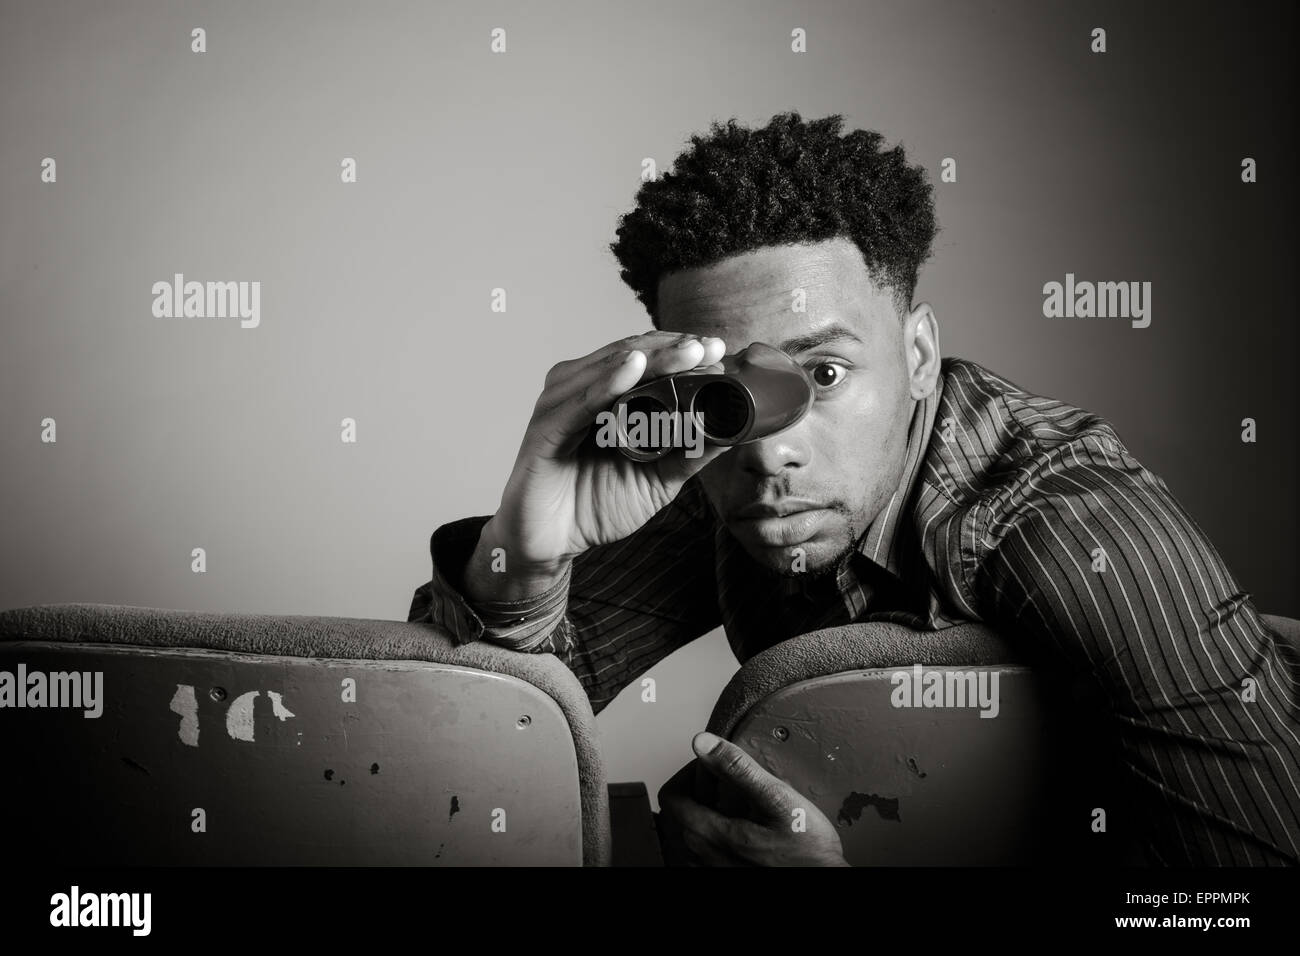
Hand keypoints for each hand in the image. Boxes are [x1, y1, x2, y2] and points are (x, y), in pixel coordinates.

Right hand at [467, 332, 732, 600]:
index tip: (720, 350)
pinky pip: (579, 401)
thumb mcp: (657, 480)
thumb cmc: (594, 505)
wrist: (549, 544)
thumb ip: (689, 453)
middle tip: (711, 347)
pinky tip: (633, 368)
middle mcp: (582, 390)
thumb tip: (734, 430)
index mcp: (607, 395)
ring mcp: (561, 404)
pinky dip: (607, 382)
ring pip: (610, 369)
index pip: (647, 359)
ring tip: (688, 352)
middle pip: (631, 355)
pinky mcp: (545, 428)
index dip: (682, 350)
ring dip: (651, 358)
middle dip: (674, 348)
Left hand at [657, 731, 848, 866]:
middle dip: (693, 791)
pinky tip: (728, 828)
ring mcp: (712, 871)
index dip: (686, 773)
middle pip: (675, 815)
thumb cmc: (808, 851)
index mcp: (712, 834)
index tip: (710, 766)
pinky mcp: (724, 876)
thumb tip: (703, 743)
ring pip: (684, 837)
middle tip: (721, 781)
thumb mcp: (779, 799)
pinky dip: (704, 835)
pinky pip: (697, 855)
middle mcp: (705, 858)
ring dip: (697, 814)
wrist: (824, 881)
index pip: (671, 796)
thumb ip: (739, 769)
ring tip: (724, 804)